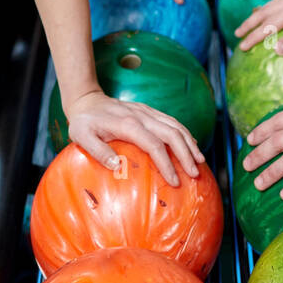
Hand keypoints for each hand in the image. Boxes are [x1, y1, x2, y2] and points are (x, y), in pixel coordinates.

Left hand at [65, 88, 203, 184]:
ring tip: (200, 161)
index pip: (154, 145)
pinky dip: (184, 133)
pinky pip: (171, 121)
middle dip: (186, 154)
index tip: (174, 181)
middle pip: (171, 134)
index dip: (166, 164)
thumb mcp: (82, 137)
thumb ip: (98, 151)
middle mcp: (142, 116)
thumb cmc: (84, 123)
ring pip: (175, 125)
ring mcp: (147, 112)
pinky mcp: (149, 111)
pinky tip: (191, 145)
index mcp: (128, 124)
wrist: (87, 101)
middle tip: (194, 174)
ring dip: (189, 143)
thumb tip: (118, 166)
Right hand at [233, 0, 282, 51]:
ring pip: (271, 4)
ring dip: (257, 14)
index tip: (242, 47)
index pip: (268, 25)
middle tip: (236, 34)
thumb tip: (276, 49)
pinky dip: (270, 5)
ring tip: (248, 22)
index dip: (254, 37)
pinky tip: (270, 9)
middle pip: (265, 12)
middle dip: (249, 24)